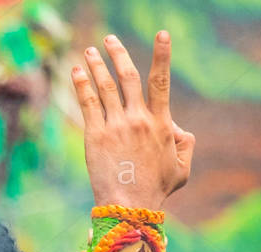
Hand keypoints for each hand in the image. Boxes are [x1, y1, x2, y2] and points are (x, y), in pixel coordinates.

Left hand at [71, 32, 193, 209]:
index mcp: (160, 123)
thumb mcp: (182, 167)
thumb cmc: (156, 190)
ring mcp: (115, 126)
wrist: (130, 206)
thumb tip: (177, 129)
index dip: (161, 56)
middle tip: (109, 40)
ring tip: (88, 51)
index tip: (162, 34)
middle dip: (118, 55)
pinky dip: (81, 85)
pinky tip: (75, 72)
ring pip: (105, 87)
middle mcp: (138, 119)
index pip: (161, 82)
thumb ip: (185, 143)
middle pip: (128, 77)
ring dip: (96, 66)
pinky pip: (87, 104)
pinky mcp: (96, 137)